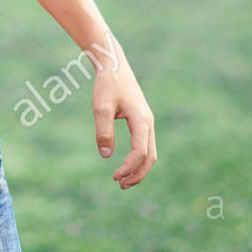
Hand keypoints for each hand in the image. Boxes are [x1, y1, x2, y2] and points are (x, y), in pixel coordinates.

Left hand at [92, 53, 156, 189]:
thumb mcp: (101, 107)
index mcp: (141, 120)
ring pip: (150, 152)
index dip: (129, 168)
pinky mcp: (142, 121)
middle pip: (150, 157)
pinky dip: (139, 159)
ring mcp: (147, 122)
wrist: (114, 65)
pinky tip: (127, 164)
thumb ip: (103, 131)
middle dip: (138, 174)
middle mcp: (148, 123)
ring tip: (123, 181)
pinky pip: (145, 145)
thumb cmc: (107, 85)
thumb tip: (106, 156)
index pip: (140, 152)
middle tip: (121, 186)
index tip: (114, 176)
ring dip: (139, 169)